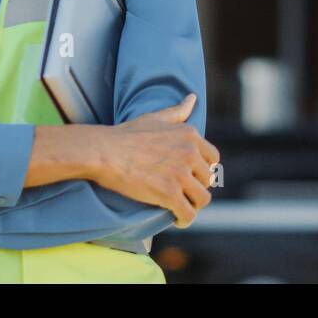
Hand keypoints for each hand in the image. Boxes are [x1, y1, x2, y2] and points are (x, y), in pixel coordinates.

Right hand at [92, 94, 219, 227]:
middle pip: (208, 179)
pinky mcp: (169, 193)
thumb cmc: (126, 134)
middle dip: (197, 187)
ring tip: (183, 207)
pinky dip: (185, 220)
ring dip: (194, 205)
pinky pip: (188, 213)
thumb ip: (178, 111)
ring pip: (202, 198)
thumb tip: (192, 98)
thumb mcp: (156, 117)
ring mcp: (180, 174)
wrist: (104, 152)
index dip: (204, 170)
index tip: (192, 176)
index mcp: (189, 134)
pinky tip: (178, 220)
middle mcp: (189, 153)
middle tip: (183, 193)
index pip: (213, 158)